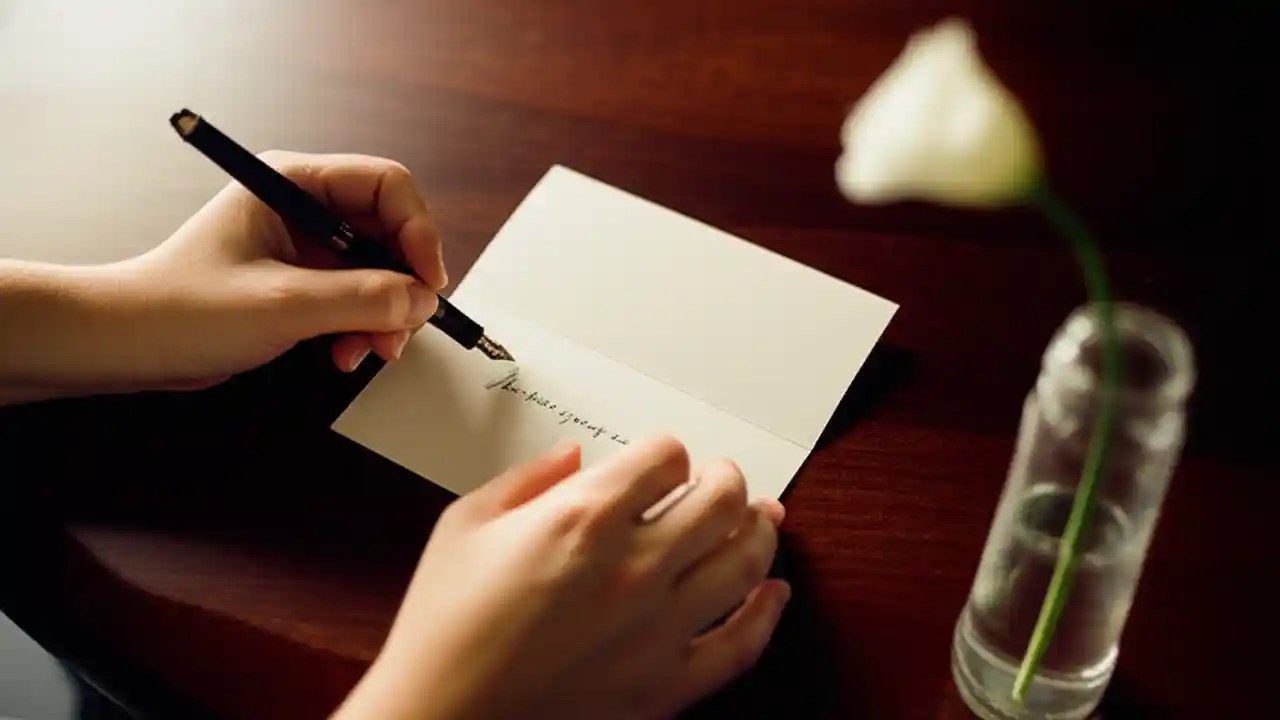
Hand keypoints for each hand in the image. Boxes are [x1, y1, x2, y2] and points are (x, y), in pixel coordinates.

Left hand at [1, 151, 446, 397]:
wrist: (130, 345)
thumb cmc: (185, 310)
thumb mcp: (283, 305)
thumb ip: (362, 299)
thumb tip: (422, 300)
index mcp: (293, 182)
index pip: (386, 186)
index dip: (418, 231)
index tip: (427, 283)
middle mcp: (304, 206)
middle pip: (390, 231)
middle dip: (402, 283)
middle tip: (403, 328)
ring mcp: (304, 246)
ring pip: (379, 270)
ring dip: (385, 313)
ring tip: (369, 352)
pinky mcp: (302, 282)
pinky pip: (356, 297)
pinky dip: (362, 326)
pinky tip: (344, 353)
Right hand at [334, 436, 788, 719]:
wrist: (439, 718)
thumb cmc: (442, 627)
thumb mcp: (464, 525)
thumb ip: (527, 479)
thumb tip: (573, 456)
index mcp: (582, 517)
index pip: (665, 456)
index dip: (668, 451)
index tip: (663, 460)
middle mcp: (632, 568)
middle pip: (721, 499)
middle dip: (727, 478)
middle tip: (723, 478)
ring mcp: (657, 629)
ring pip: (745, 561)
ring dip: (760, 530)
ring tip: (760, 519)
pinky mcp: (665, 684)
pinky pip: (741, 643)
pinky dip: (767, 612)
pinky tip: (773, 592)